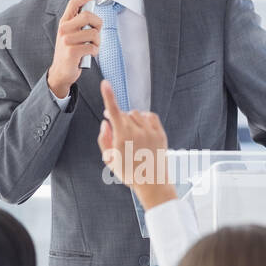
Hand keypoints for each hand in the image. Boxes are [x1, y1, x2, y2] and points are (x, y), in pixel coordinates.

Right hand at [47, 0, 100, 98]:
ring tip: (91, 47)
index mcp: (64, 23)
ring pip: (93, 33)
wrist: (61, 72)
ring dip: (97, 42)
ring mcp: (67, 40)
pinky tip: (88, 55)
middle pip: (87, 16)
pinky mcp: (72, 52)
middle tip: (96, 33)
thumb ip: (79, 24)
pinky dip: (94, 52)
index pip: (74, 3)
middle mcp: (64, 29)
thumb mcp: (71, 35)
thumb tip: (93, 14)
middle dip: (98, 24)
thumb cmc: (70, 53)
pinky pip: (92, 47)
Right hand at [97, 80, 175, 210]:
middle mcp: (137, 131)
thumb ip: (104, 139)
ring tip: (132, 134)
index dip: (108, 95)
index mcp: (123, 136)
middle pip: (125, 114)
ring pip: (137, 114)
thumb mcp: (109, 159)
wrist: (152, 183)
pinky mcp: (161, 134)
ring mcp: (151, 132)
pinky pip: (151, 117)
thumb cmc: (129, 172)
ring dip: (132, 119)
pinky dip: (145, 119)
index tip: (105, 83)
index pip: (114, 110)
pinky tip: (142, 128)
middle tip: (119, 133)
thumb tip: (106, 123)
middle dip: (120, 119)